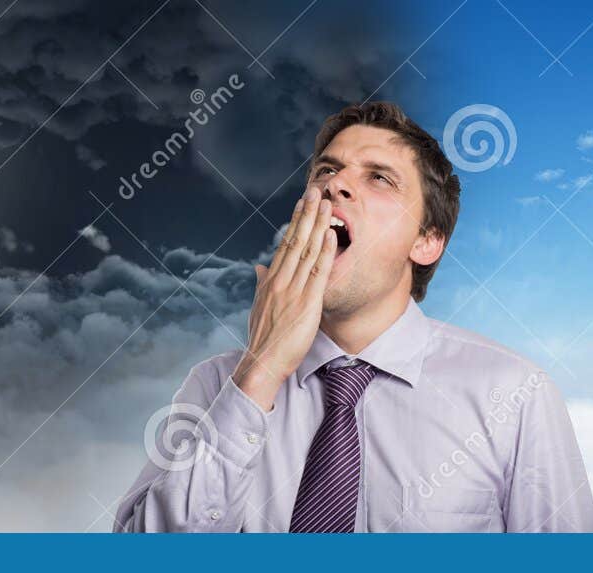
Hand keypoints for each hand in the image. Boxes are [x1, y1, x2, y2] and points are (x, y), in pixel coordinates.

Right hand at [232, 185, 336, 410]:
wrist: (262, 362)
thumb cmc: (263, 338)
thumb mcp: (259, 307)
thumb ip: (261, 285)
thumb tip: (259, 268)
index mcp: (270, 280)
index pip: (284, 244)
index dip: (295, 221)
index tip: (302, 203)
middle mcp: (280, 280)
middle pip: (295, 240)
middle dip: (306, 214)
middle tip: (315, 190)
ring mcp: (293, 290)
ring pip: (307, 251)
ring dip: (318, 226)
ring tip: (327, 204)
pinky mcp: (307, 303)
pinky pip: (318, 273)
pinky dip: (325, 252)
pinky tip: (333, 235)